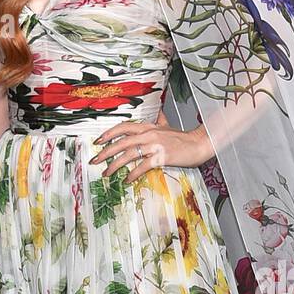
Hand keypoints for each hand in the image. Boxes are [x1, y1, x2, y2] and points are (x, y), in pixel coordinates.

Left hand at [90, 112, 213, 180]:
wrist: (199, 144)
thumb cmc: (184, 138)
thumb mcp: (168, 126)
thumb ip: (160, 120)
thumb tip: (158, 113)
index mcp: (148, 127)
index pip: (123, 127)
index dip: (109, 134)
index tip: (98, 141)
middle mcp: (149, 134)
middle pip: (121, 142)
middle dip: (106, 152)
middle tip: (95, 160)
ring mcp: (155, 146)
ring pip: (129, 154)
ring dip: (115, 165)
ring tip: (107, 173)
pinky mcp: (161, 157)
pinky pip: (142, 166)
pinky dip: (133, 174)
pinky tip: (127, 180)